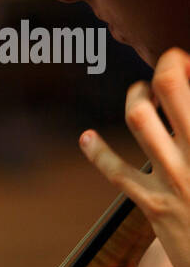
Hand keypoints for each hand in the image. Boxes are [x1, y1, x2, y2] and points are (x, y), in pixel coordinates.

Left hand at [79, 47, 189, 266]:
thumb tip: (188, 93)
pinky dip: (99, 153)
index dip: (187, 63)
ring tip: (143, 94)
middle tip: (172, 65)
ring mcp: (174, 177)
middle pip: (171, 86)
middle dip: (168, 65)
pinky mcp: (153, 203)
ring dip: (138, 96)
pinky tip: (87, 138)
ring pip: (140, 118)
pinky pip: (118, 172)